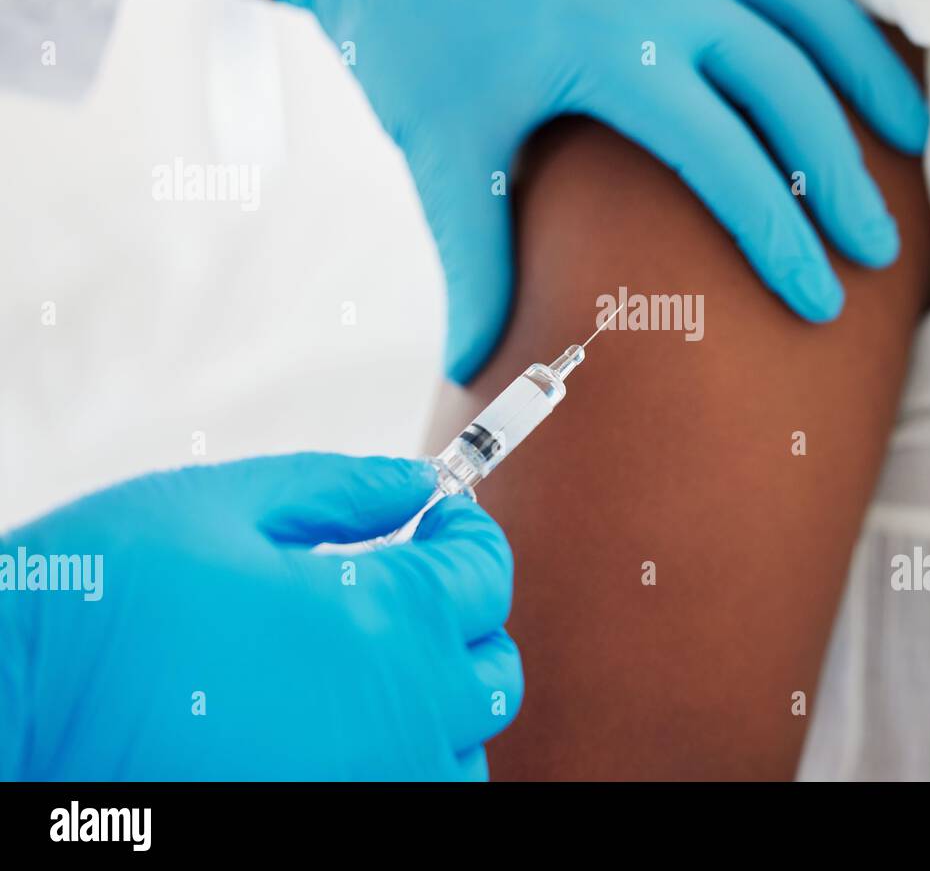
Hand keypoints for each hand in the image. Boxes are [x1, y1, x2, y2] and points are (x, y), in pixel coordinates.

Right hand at [0, 454, 518, 780]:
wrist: (3, 718)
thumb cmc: (105, 600)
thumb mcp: (223, 506)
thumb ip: (342, 490)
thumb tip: (420, 484)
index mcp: (386, 621)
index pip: (484, 574)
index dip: (468, 534)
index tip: (440, 520)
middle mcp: (399, 721)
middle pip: (493, 672)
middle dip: (463, 620)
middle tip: (405, 588)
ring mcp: (368, 792)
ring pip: (460, 753)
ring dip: (438, 703)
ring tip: (368, 666)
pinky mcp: (324, 832)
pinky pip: (410, 804)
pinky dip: (401, 767)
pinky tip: (340, 729)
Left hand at [267, 0, 928, 381]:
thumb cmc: (412, 41)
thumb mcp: (443, 155)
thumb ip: (474, 266)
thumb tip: (471, 372)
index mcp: (614, 53)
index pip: (729, 164)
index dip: (784, 242)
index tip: (822, 305)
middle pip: (793, 92)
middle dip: (845, 180)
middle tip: (880, 250)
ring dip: (869, 69)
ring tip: (912, 137)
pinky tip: (846, 8)